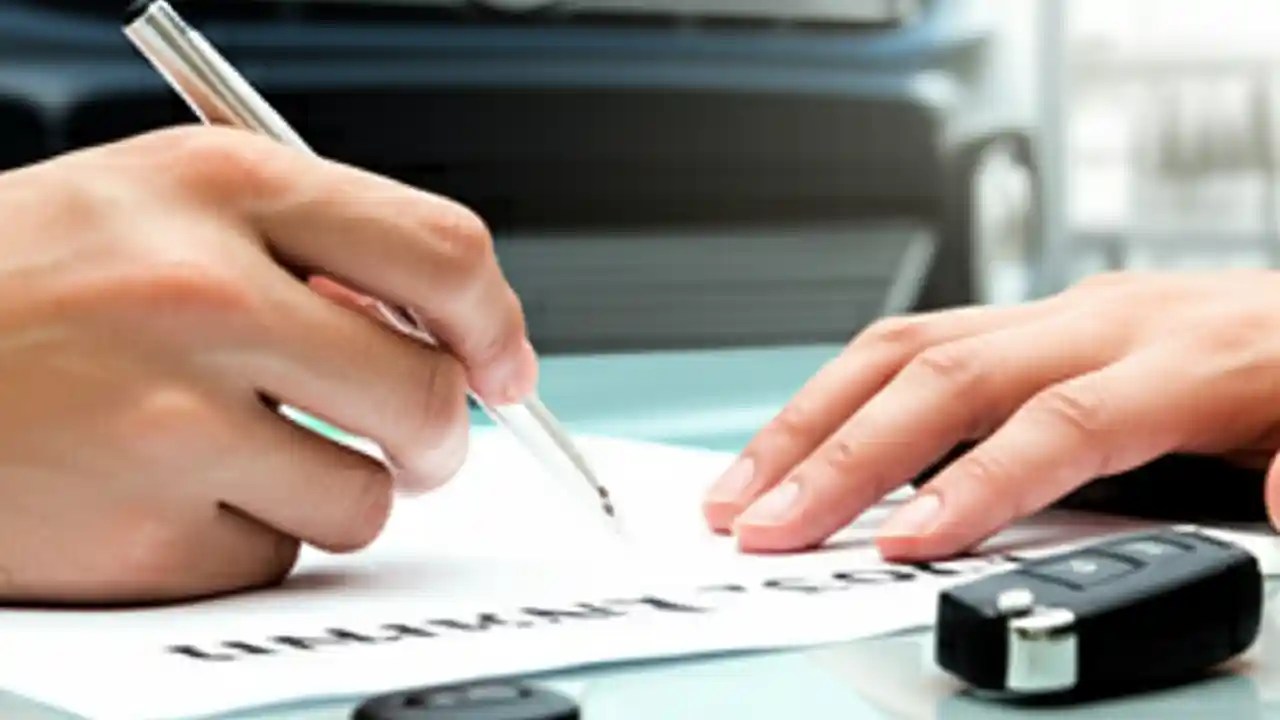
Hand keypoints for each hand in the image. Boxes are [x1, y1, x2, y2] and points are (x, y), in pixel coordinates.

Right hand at [0, 127, 535, 603]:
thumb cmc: (20, 281)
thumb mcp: (161, 203)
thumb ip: (312, 250)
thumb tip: (448, 333)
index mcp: (223, 188)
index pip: (442, 253)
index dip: (495, 321)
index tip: (502, 366)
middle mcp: (202, 295)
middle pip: (426, 394)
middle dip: (439, 434)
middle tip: (416, 442)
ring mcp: (169, 422)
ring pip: (365, 498)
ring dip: (332, 490)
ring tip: (239, 454)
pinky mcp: (139, 536)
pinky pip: (275, 558)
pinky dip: (243, 538)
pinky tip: (164, 494)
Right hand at [703, 271, 1279, 559]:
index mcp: (1182, 357)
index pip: (1060, 420)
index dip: (976, 483)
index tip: (903, 543)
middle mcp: (1100, 323)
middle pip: (947, 373)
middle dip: (843, 453)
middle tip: (770, 523)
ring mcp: (1053, 316)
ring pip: (906, 347)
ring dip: (814, 420)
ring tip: (749, 487)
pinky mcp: (1025, 324)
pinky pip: (912, 345)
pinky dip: (841, 399)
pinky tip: (803, 443)